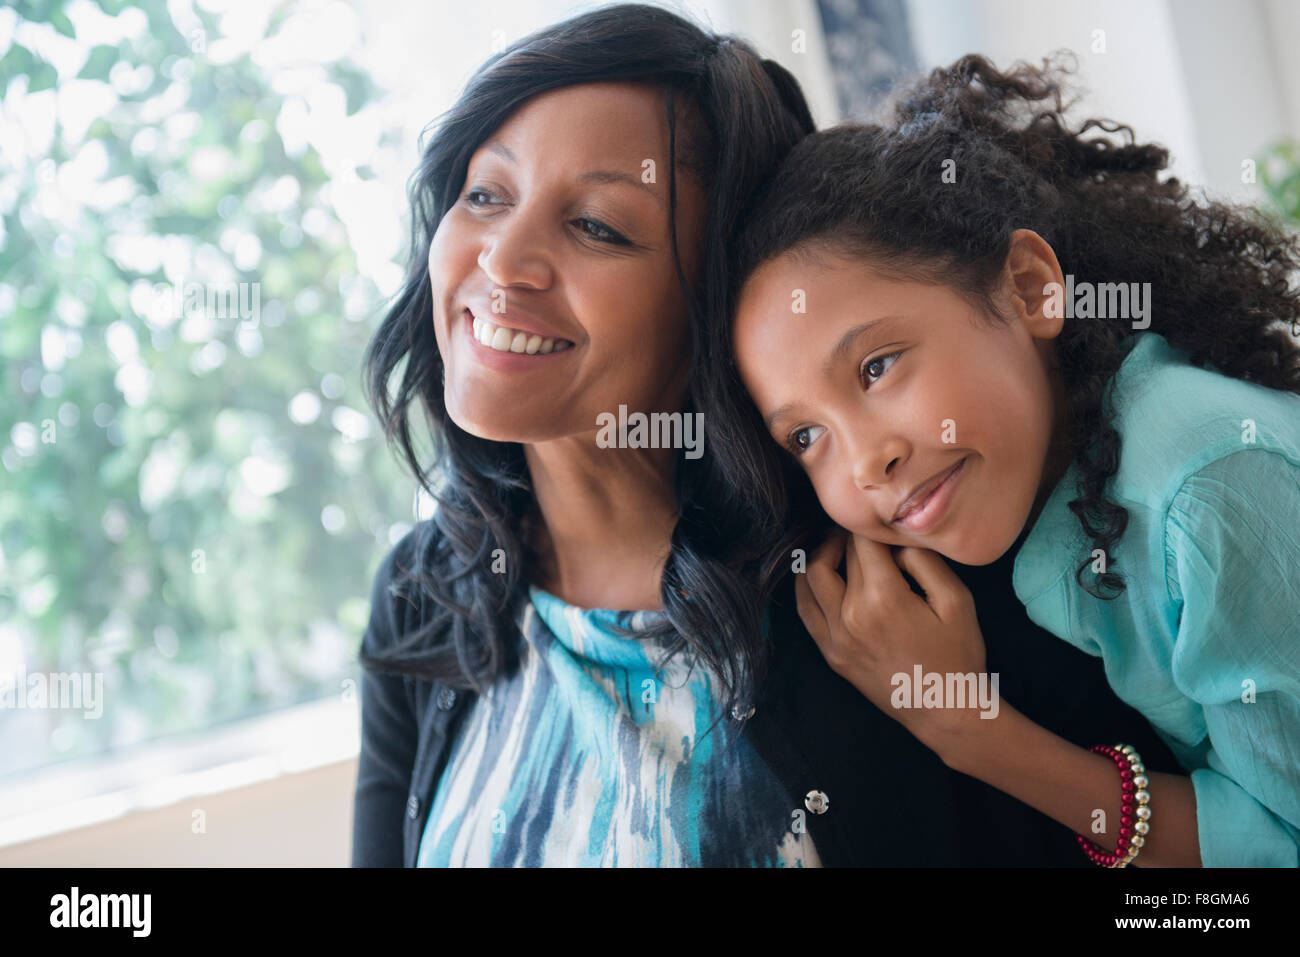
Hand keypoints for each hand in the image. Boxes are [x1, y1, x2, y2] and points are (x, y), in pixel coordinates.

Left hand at [794, 530, 992, 743]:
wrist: (945, 709)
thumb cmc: (958, 653)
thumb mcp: (957, 599)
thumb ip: (924, 561)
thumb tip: (895, 543)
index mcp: (883, 596)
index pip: (862, 541)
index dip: (869, 525)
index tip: (878, 522)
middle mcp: (851, 613)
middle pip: (838, 556)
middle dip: (848, 537)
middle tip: (861, 531)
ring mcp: (836, 636)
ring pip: (811, 577)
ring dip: (822, 554)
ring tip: (839, 548)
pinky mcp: (830, 653)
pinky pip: (806, 610)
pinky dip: (806, 586)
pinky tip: (819, 576)